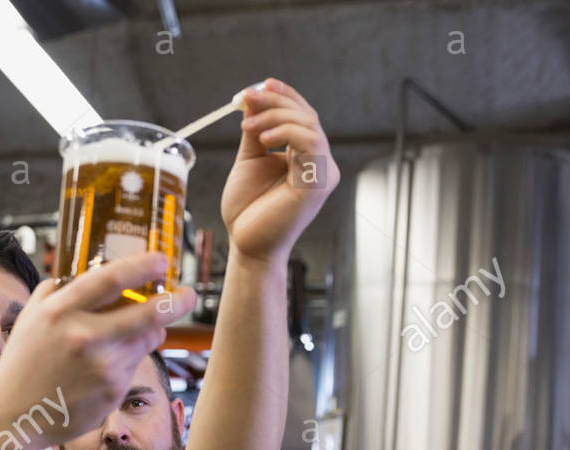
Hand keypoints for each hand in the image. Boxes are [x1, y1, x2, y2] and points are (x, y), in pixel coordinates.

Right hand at [0, 252, 196, 442]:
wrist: (15, 416)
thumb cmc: (23, 362)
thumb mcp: (31, 316)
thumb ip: (59, 290)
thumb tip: (91, 267)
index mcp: (60, 311)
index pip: (112, 278)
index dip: (144, 265)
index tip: (162, 259)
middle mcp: (84, 336)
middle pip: (148, 312)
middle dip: (176, 300)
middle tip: (188, 293)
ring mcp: (102, 366)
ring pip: (147, 339)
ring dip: (152, 329)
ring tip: (140, 328)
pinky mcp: (113, 390)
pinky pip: (135, 364)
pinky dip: (131, 357)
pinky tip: (107, 363)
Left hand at [220, 77, 339, 263]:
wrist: (246, 244)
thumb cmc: (248, 211)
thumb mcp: (249, 161)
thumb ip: (255, 132)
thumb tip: (252, 99)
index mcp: (306, 158)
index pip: (302, 117)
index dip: (284, 96)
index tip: (259, 84)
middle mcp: (319, 164)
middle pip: (306, 116)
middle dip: (275, 101)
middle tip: (246, 99)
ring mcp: (323, 174)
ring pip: (309, 125)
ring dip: (277, 115)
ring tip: (248, 124)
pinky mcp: (318, 184)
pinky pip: (311, 144)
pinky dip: (287, 132)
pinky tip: (264, 136)